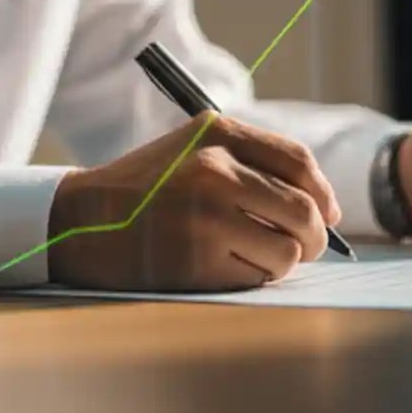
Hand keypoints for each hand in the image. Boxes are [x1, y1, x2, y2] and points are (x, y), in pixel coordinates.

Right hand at [47, 113, 341, 291]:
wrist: (83, 220)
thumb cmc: (146, 188)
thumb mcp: (193, 149)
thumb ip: (251, 162)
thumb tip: (324, 207)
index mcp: (218, 134)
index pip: (299, 162)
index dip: (324, 192)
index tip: (328, 213)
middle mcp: (215, 170)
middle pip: (304, 211)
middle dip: (313, 237)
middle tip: (302, 247)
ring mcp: (206, 216)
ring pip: (288, 250)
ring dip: (281, 262)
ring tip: (255, 257)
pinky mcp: (197, 260)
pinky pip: (257, 277)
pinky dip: (251, 278)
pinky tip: (223, 266)